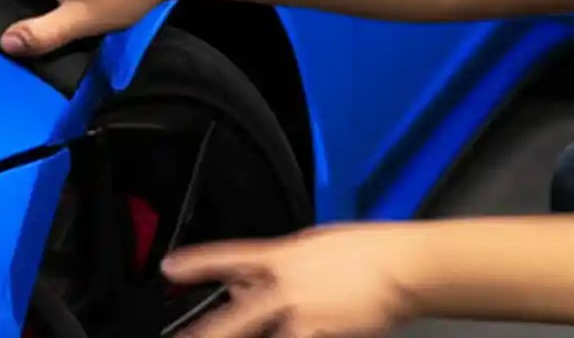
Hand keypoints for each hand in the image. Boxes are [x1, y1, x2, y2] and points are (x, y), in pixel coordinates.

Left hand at [161, 224, 422, 337]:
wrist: (403, 264)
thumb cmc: (367, 251)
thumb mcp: (314, 244)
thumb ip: (282, 264)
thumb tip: (254, 278)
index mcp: (282, 256)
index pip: (229, 256)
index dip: (196, 263)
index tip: (169, 267)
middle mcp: (287, 286)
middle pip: (237, 314)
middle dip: (207, 331)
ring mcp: (305, 312)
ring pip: (262, 336)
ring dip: (236, 336)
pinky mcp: (324, 331)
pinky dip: (293, 337)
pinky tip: (296, 333)